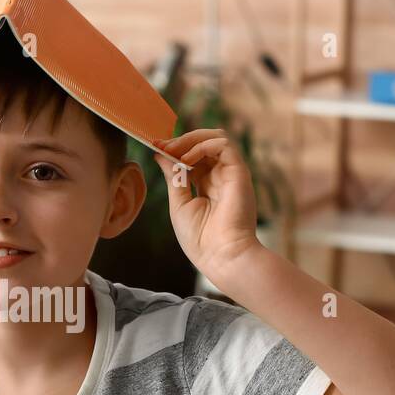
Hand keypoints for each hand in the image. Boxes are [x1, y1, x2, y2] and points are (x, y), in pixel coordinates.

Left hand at [152, 129, 263, 276]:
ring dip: (191, 139)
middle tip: (161, 145)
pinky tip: (187, 159)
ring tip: (173, 150)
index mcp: (207, 186)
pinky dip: (202, 146)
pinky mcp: (239, 173)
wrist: (222, 257)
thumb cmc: (201, 239)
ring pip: (216, 138)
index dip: (174, 149)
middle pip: (204, 143)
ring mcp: (231, 174)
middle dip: (181, 141)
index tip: (155, 146)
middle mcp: (220, 177)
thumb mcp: (179, 203)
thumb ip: (173, 177)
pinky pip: (224, 145)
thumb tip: (160, 154)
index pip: (192, 157)